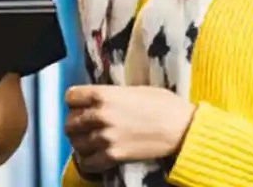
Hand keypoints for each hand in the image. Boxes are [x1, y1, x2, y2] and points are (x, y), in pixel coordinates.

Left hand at [63, 85, 194, 173]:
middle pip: (70, 121)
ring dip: (80, 143)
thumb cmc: (164, 105)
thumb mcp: (134, 89)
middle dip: (76, 124)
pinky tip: (95, 158)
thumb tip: (100, 98)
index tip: (80, 106)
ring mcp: (105, 137)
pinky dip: (88, 161)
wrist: (182, 129)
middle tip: (84, 127)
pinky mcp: (114, 156)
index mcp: (104, 94)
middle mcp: (100, 115)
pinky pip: (87, 162)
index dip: (75, 102)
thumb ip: (111, 94)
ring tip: (89, 142)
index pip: (71, 97)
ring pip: (75, 142)